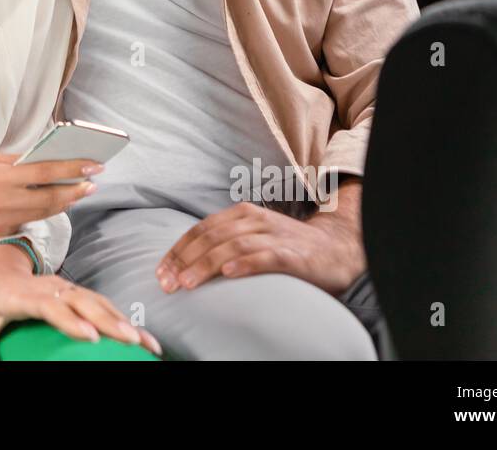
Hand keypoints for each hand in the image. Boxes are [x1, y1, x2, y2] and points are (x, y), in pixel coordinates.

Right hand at [0, 152, 101, 245]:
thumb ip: (14, 161)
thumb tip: (43, 158)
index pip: (45, 172)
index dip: (72, 170)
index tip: (93, 166)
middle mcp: (1, 201)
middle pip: (49, 198)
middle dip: (75, 191)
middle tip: (92, 184)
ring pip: (41, 214)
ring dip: (63, 204)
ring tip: (76, 194)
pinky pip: (24, 225)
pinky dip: (38, 215)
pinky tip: (49, 207)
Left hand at [0, 246, 160, 360]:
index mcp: (20, 296)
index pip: (47, 304)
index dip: (69, 319)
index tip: (91, 335)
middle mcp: (46, 288)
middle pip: (81, 299)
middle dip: (108, 319)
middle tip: (131, 339)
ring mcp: (63, 287)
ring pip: (97, 299)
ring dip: (123, 319)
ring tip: (146, 341)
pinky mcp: (74, 292)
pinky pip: (102, 303)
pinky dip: (123, 318)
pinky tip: (142, 336)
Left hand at [155, 195, 365, 296]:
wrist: (336, 249)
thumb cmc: (287, 247)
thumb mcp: (252, 238)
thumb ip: (225, 244)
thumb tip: (186, 264)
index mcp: (241, 214)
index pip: (201, 230)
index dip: (178, 250)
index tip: (160, 272)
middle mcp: (254, 220)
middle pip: (211, 237)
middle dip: (184, 260)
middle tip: (167, 283)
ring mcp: (274, 235)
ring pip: (233, 245)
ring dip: (207, 264)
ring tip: (187, 283)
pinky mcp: (292, 254)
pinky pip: (265, 257)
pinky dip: (245, 264)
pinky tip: (229, 274)